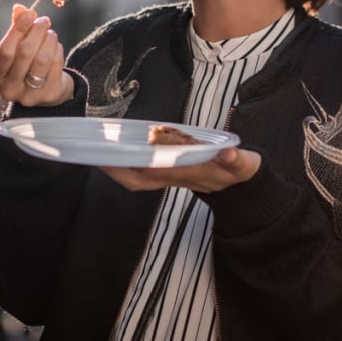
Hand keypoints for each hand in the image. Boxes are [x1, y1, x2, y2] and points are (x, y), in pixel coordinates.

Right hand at [0, 4, 73, 106]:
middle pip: (25, 53)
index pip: (5, 51)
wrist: (43, 89)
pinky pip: (55, 65)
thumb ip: (16, 28)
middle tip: (44, 20)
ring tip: (50, 33)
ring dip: (49, 40)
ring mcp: (29, 96)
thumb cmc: (24, 63)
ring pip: (42, 59)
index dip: (18, 30)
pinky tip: (55, 46)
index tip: (30, 13)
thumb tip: (20, 9)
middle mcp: (9, 90)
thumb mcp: (15, 47)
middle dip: (37, 32)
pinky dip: (57, 50)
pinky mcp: (49, 95)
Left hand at [100, 147, 260, 193]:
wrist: (237, 187)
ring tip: (98, 155)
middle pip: (140, 180)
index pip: (164, 170)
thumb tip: (230, 154)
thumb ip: (237, 159)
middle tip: (99, 155)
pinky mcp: (165, 175)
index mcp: (192, 175)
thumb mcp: (243, 164)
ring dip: (117, 169)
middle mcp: (176, 179)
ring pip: (136, 180)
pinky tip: (113, 156)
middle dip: (119, 170)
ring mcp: (168, 179)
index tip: (130, 152)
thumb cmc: (237, 171)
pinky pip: (138, 175)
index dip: (145, 163)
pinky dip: (124, 167)